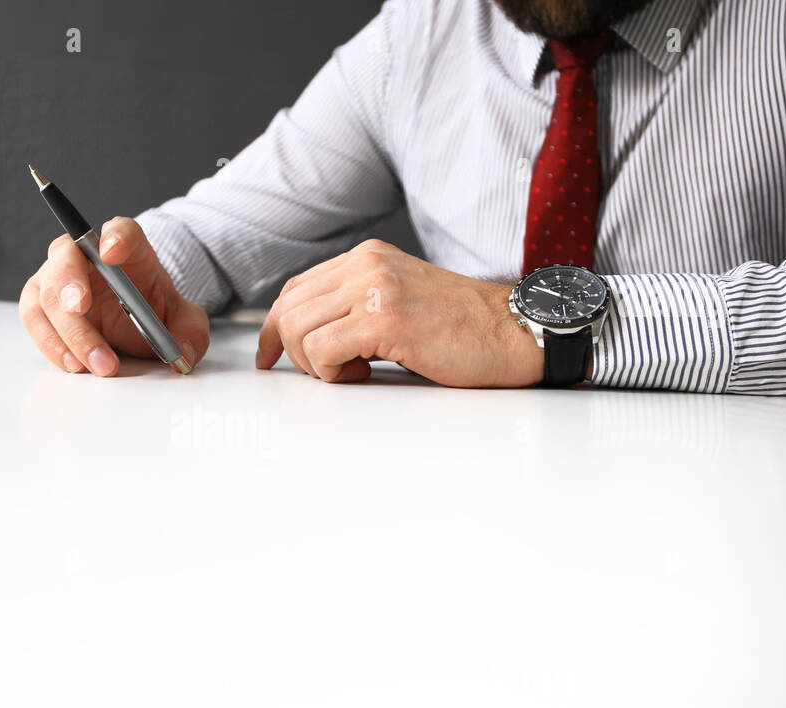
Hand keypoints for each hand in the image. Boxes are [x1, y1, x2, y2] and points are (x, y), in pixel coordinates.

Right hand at [20, 217, 209, 375]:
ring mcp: (58, 277)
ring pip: (46, 293)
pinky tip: (72, 364)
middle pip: (69, 257)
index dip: (116, 237)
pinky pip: (34, 319)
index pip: (122, 231)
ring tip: (88, 363)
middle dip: (70, 283)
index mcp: (128, 248)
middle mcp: (86, 255)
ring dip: (64, 330)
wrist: (135, 319)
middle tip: (80, 308)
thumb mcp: (183, 322)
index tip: (113, 251)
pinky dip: (50, 343)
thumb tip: (182, 354)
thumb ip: (190, 335)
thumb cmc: (153, 310)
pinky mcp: (41, 303)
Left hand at [256, 239, 542, 386]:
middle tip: (327, 373)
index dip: (275, 327)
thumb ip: (357, 306)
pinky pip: (323, 350)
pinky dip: (334, 373)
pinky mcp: (383, 319)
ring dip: (317, 365)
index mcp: (367, 257)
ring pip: (297, 330)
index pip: (296, 289)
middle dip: (293, 352)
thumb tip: (310, 335)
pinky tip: (367, 373)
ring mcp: (374, 288)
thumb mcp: (401, 301)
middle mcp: (366, 264)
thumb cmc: (466, 329)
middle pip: (287, 310)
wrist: (514, 332)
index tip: (270, 357)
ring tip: (357, 370)